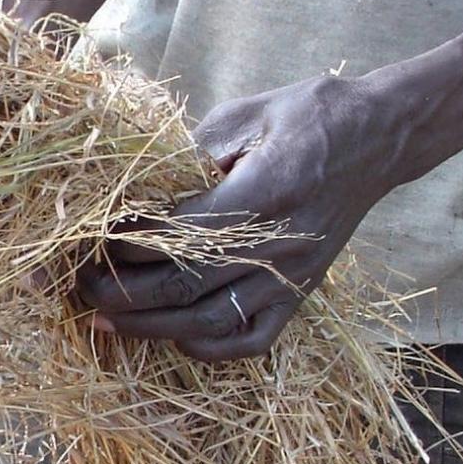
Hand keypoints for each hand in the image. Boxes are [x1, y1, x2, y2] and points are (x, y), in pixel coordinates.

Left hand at [74, 73, 406, 361]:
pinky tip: (170, 335)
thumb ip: (187, 155)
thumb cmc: (304, 116)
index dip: (130, 245)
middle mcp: (283, 242)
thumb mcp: (243, 115)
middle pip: (188, 286)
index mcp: (269, 189)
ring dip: (149, 327)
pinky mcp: (301, 294)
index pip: (184, 234)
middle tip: (81, 286)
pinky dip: (206, 348)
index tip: (92, 239)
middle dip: (123, 293)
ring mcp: (294, 275)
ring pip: (210, 322)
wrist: (380, 135)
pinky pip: (252, 340)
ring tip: (103, 319)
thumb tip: (128, 193)